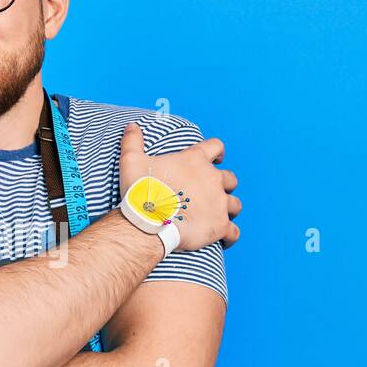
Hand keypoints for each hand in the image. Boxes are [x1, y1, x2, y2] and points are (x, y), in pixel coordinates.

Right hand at [118, 122, 241, 250]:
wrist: (149, 221)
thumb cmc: (141, 190)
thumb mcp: (131, 161)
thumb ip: (133, 141)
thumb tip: (131, 126)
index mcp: (195, 160)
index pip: (216, 147)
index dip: (218, 152)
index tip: (217, 158)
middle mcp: (212, 179)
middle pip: (230, 179)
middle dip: (225, 185)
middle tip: (212, 193)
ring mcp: (219, 204)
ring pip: (235, 205)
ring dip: (229, 209)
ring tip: (218, 216)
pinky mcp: (220, 226)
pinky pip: (233, 232)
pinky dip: (230, 236)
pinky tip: (225, 239)